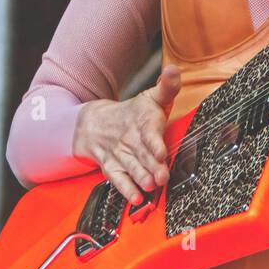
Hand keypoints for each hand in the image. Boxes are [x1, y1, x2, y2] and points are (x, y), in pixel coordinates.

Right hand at [71, 65, 181, 205]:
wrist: (94, 123)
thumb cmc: (134, 112)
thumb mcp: (151, 97)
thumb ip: (167, 87)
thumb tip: (174, 70)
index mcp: (142, 121)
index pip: (149, 132)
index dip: (155, 143)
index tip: (162, 152)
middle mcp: (130, 139)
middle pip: (141, 154)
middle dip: (152, 166)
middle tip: (162, 177)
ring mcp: (119, 154)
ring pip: (130, 167)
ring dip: (140, 178)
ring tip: (150, 187)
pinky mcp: (111, 167)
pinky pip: (117, 179)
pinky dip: (125, 189)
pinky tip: (135, 198)